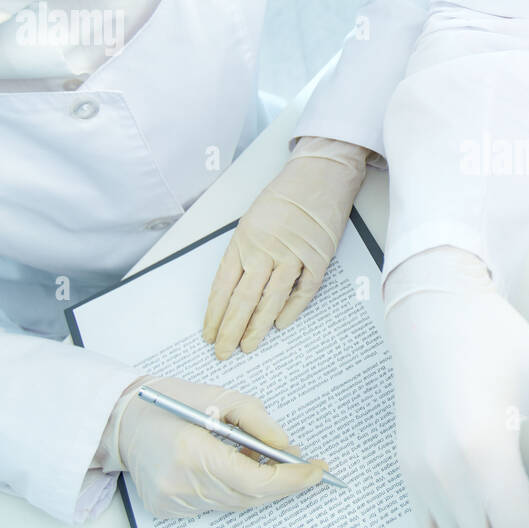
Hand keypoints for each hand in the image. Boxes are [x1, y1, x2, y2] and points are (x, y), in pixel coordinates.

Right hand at [95, 376, 326, 517]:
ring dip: (260, 485)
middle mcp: (181, 484)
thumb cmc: (171, 400)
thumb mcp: (220, 396)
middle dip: (284, 482)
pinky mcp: (168, 509)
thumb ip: (257, 421)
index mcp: (192, 452)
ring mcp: (173, 501)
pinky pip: (216, 504)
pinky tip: (236, 466)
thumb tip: (287, 446)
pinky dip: (235, 488)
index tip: (317, 469)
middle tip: (308, 466)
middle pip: (249, 497)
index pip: (255, 480)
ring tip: (268, 459)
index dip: (292, 478)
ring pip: (235, 503)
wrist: (123, 419)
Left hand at [203, 136, 368, 358]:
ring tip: (248, 346)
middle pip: (243, 299)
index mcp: (244, 240)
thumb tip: (236, 292)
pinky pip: (304, 291)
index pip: (222, 286)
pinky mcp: (318, 258)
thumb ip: (245, 254)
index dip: (215, 314)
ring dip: (258, 327)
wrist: (319, 175)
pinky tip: (280, 324)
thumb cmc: (284, 197)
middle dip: (231, 330)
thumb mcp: (251, 221)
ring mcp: (293, 255)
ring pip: (271, 300)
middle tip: (223, 352)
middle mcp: (265, 250)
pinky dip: (292, 309)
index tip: (209, 334)